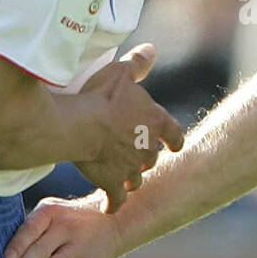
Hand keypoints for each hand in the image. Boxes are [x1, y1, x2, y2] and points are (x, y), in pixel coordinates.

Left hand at [4, 194, 120, 257]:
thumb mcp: (53, 212)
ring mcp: (78, 247)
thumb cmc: (70, 219)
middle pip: (41, 249)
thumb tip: (3, 256)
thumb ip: (32, 228)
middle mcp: (66, 227)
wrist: (113, 223)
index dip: (18, 245)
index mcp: (51, 212)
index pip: (31, 229)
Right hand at [73, 43, 183, 212]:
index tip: (174, 145)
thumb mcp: (121, 73)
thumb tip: (151, 50)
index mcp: (156, 121)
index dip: (174, 140)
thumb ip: (138, 64)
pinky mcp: (112, 183)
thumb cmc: (101, 95)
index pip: (175, 135)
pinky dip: (114, 204)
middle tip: (133, 154)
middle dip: (144, 157)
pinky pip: (117, 199)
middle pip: (152, 157)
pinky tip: (110, 208)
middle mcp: (149, 148)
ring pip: (137, 179)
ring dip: (131, 178)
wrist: (81, 125)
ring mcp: (131, 168)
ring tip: (123, 177)